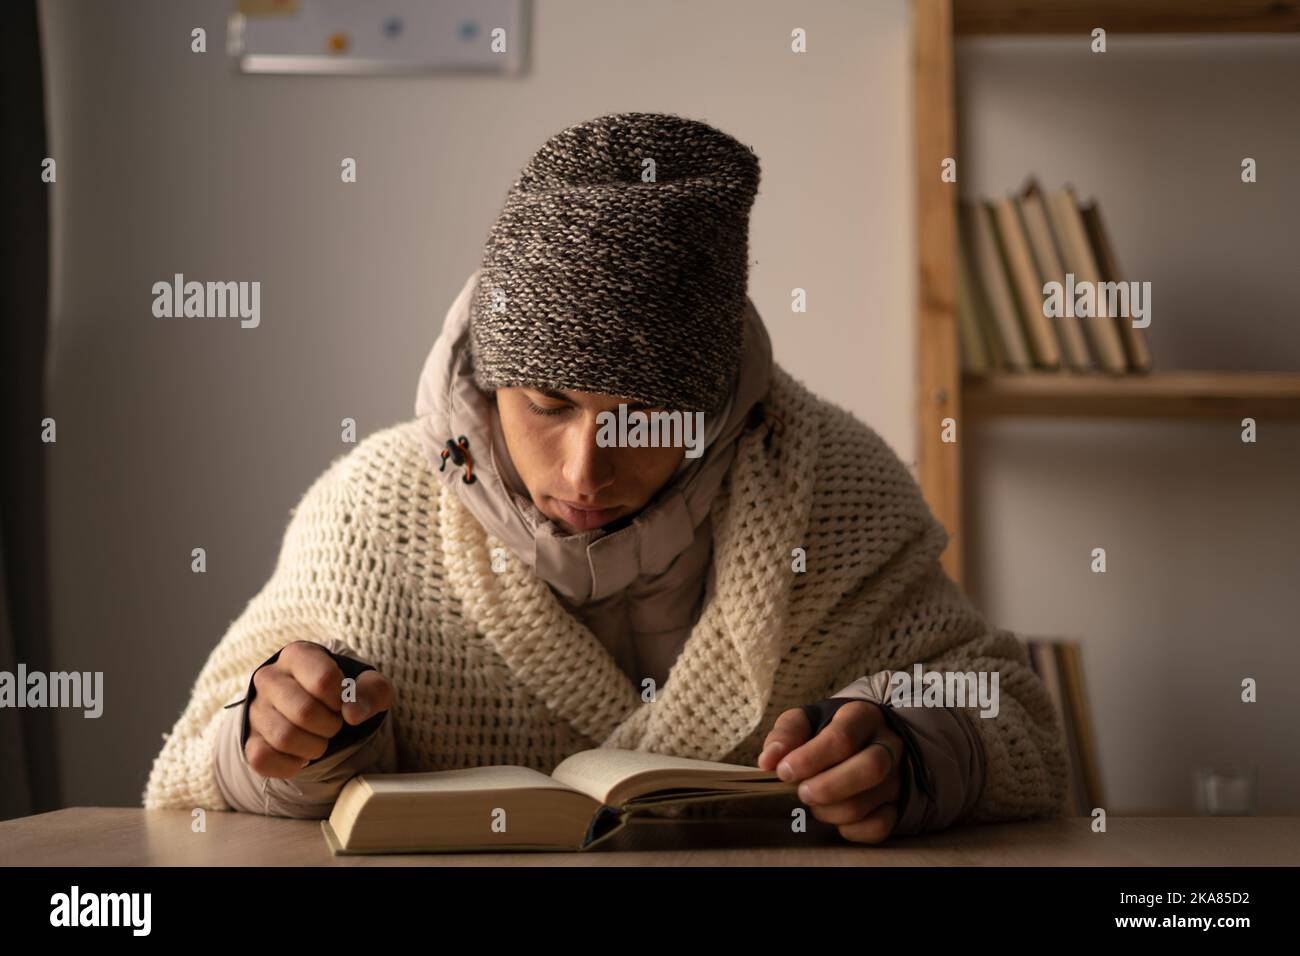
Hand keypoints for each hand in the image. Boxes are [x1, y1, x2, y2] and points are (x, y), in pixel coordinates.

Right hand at [244, 640, 393, 778]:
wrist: (318, 708)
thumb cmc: (344, 692)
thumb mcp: (368, 686)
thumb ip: (372, 692)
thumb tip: (353, 714)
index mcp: (298, 655)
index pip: (323, 680)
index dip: (342, 699)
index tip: (343, 701)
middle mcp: (269, 677)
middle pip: (304, 712)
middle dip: (330, 726)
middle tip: (334, 724)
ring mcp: (255, 709)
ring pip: (284, 738)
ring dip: (314, 747)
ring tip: (320, 739)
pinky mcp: (248, 739)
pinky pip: (262, 759)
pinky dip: (290, 765)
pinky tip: (302, 755)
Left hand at [757, 700, 904, 844]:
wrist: (862, 740)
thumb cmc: (826, 731)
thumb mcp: (805, 721)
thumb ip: (786, 734)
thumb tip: (769, 760)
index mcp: (863, 717)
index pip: (843, 737)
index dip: (811, 758)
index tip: (784, 771)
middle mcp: (887, 745)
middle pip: (871, 768)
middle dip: (829, 787)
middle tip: (802, 794)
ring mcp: (897, 776)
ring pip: (871, 799)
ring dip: (833, 810)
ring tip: (812, 805)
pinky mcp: (897, 805)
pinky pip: (879, 825)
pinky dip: (852, 829)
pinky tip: (833, 819)